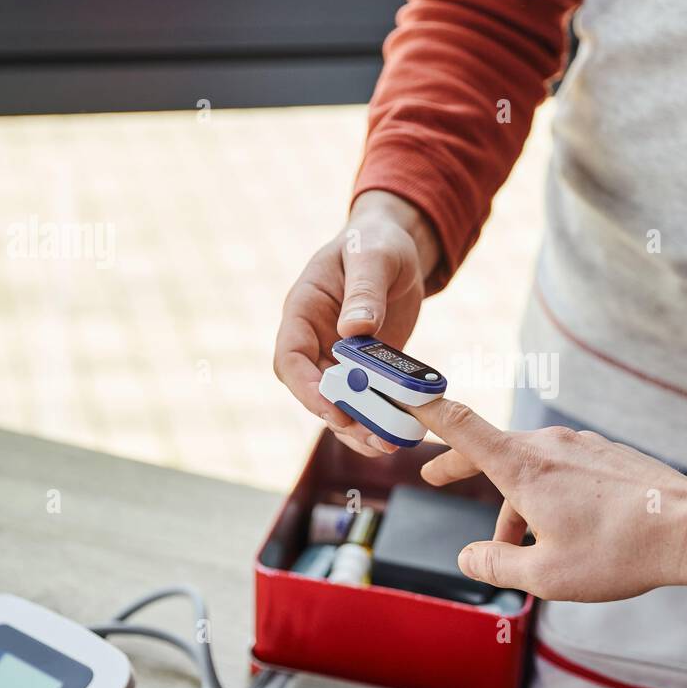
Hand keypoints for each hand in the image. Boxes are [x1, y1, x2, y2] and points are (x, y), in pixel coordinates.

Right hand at [273, 191, 440, 456]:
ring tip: (387, 444)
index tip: (332, 407)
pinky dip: (376, 419)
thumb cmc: (376, 243)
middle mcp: (314, 339)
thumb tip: (354, 329)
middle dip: (339, 416)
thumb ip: (364, 291)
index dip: (306, 387)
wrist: (395, 247)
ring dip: (359, 427)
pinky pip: (363, 400)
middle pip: (313, 390)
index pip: (290, 357)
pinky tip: (396, 435)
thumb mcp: (372, 256)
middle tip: (370, 435)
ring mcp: (336, 358)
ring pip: (337, 403)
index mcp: (303, 310)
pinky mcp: (363, 369)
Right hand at [408, 399, 686, 600]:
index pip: (461, 426)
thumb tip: (468, 558)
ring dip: (517, 505)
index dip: (425, 410)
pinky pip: (563, 473)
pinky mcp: (606, 456)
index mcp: (523, 468)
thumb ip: (497, 566)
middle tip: (433, 476)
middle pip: (491, 452)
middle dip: (460, 468)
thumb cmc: (619, 553)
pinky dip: (549, 498)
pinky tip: (567, 535)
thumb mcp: (546, 576)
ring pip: (531, 471)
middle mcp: (548, 446)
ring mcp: (581, 447)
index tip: (402, 391)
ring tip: (524, 553)